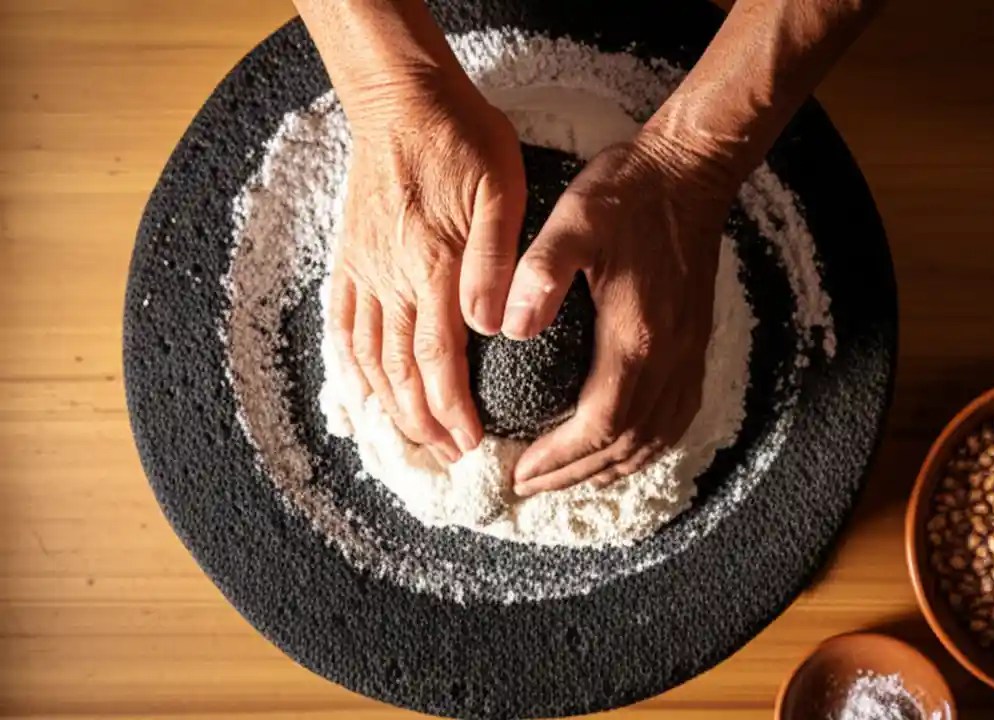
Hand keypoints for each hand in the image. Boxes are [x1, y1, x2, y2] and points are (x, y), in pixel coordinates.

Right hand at [329, 78, 525, 466]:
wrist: (401, 98)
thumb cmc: (462, 139)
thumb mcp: (502, 190)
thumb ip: (496, 262)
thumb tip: (491, 326)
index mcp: (432, 267)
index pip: (440, 360)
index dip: (452, 410)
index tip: (471, 443)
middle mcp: (391, 278)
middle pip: (402, 371)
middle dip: (423, 424)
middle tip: (447, 458)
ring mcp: (365, 270)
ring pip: (370, 357)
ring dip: (389, 407)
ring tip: (411, 441)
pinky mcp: (350, 258)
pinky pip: (342, 324)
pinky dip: (350, 366)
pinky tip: (361, 394)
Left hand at [502, 134, 737, 494]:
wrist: (692, 171)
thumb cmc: (628, 192)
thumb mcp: (575, 218)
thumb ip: (541, 270)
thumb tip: (510, 328)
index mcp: (636, 336)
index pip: (599, 424)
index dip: (558, 458)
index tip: (518, 472)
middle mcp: (669, 357)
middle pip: (625, 445)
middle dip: (575, 475)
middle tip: (528, 486)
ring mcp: (688, 354)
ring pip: (655, 438)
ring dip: (610, 468)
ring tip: (568, 479)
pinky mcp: (695, 344)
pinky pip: (676, 417)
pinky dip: (645, 446)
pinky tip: (622, 449)